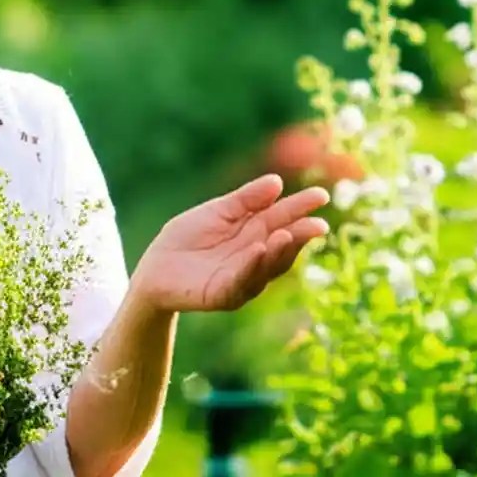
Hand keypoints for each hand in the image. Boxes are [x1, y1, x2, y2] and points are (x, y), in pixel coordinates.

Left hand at [130, 174, 329, 313]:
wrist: (155, 268)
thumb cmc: (187, 238)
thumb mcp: (218, 211)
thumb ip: (245, 199)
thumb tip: (277, 182)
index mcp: (255, 233)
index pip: (283, 219)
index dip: (301, 208)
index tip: (321, 195)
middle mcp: (255, 257)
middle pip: (283, 246)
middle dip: (300, 235)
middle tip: (318, 224)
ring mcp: (242, 277)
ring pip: (267, 267)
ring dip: (280, 251)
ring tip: (287, 233)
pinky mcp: (223, 294)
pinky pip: (240, 281)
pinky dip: (251, 266)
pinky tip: (259, 249)